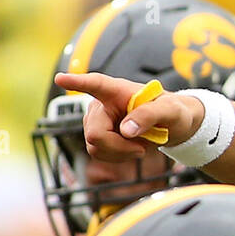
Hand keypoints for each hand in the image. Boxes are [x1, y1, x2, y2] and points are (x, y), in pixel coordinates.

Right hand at [53, 72, 205, 161]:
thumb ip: (149, 116)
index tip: (61, 78)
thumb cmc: (173, 112)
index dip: (76, 82)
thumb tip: (126, 130)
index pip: (94, 83)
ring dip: (121, 153)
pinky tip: (131, 148)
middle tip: (142, 148)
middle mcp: (101, 104)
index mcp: (117, 90)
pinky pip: (99, 154)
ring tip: (139, 145)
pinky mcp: (98, 135)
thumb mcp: (171, 111)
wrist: (173, 126)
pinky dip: (118, 157)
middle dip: (119, 148)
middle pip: (95, 134)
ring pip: (95, 147)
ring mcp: (97, 120)